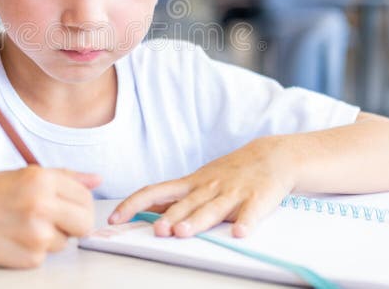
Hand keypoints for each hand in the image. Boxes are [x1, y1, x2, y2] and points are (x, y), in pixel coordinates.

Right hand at [0, 166, 100, 267]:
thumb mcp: (24, 175)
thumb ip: (64, 177)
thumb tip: (96, 179)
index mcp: (42, 180)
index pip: (85, 196)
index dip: (80, 203)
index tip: (68, 205)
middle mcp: (42, 205)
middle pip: (85, 223)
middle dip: (76, 224)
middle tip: (56, 220)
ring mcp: (36, 235)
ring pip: (65, 241)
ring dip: (51, 237)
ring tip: (23, 226)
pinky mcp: (29, 259)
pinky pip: (46, 256)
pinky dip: (34, 250)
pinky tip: (14, 239)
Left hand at [109, 137, 295, 237]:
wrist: (272, 156)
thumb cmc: (231, 172)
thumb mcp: (199, 180)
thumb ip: (175, 198)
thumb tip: (145, 209)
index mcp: (191, 183)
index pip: (155, 192)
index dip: (134, 204)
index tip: (115, 217)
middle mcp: (208, 188)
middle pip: (184, 203)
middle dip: (169, 217)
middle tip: (157, 230)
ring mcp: (233, 193)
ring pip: (212, 209)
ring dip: (197, 221)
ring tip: (184, 232)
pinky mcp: (257, 199)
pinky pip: (251, 212)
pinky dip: (246, 222)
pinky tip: (239, 232)